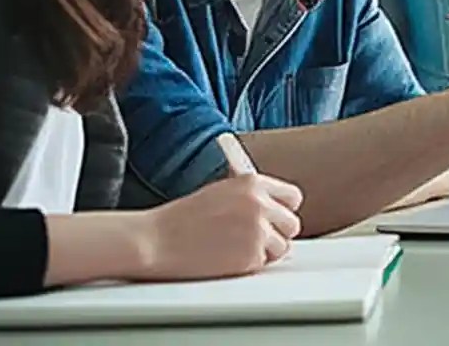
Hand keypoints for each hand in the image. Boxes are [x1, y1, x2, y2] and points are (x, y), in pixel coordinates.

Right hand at [136, 174, 302, 280]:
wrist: (156, 241)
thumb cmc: (181, 219)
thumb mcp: (221, 192)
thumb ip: (251, 197)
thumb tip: (275, 209)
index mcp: (253, 183)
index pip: (292, 197)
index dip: (282, 210)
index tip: (275, 218)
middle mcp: (260, 204)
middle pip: (292, 224)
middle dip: (276, 233)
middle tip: (253, 238)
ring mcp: (257, 231)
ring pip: (281, 246)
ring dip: (264, 251)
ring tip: (234, 248)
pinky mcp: (250, 256)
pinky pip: (263, 263)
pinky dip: (248, 264)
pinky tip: (225, 258)